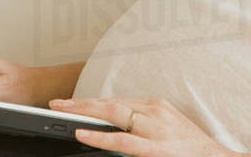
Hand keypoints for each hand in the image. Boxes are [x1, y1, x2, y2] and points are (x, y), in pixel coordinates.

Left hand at [49, 95, 235, 156]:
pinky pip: (122, 141)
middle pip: (110, 102)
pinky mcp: (156, 147)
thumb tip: (116, 127)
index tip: (70, 103)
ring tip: (62, 113)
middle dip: (81, 103)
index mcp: (156, 105)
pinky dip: (100, 136)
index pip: (116, 100)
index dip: (91, 102)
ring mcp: (156, 128)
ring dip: (84, 113)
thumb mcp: (167, 130)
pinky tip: (83, 134)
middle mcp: (155, 111)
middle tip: (56, 104)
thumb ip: (143, 125)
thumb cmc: (193, 149)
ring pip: (113, 114)